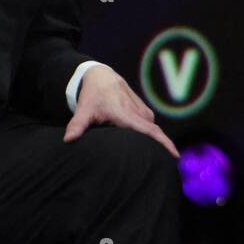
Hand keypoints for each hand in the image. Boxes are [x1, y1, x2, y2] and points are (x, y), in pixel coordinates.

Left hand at [63, 64, 179, 158]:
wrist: (100, 76)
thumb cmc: (92, 95)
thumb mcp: (84, 109)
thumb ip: (77, 125)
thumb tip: (68, 140)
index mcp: (126, 114)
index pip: (150, 131)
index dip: (164, 144)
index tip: (175, 156)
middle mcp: (138, 112)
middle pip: (154, 134)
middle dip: (162, 149)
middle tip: (164, 167)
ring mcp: (142, 110)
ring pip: (151, 130)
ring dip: (153, 142)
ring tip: (152, 158)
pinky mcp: (143, 110)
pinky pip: (149, 125)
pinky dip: (149, 135)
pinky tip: (144, 144)